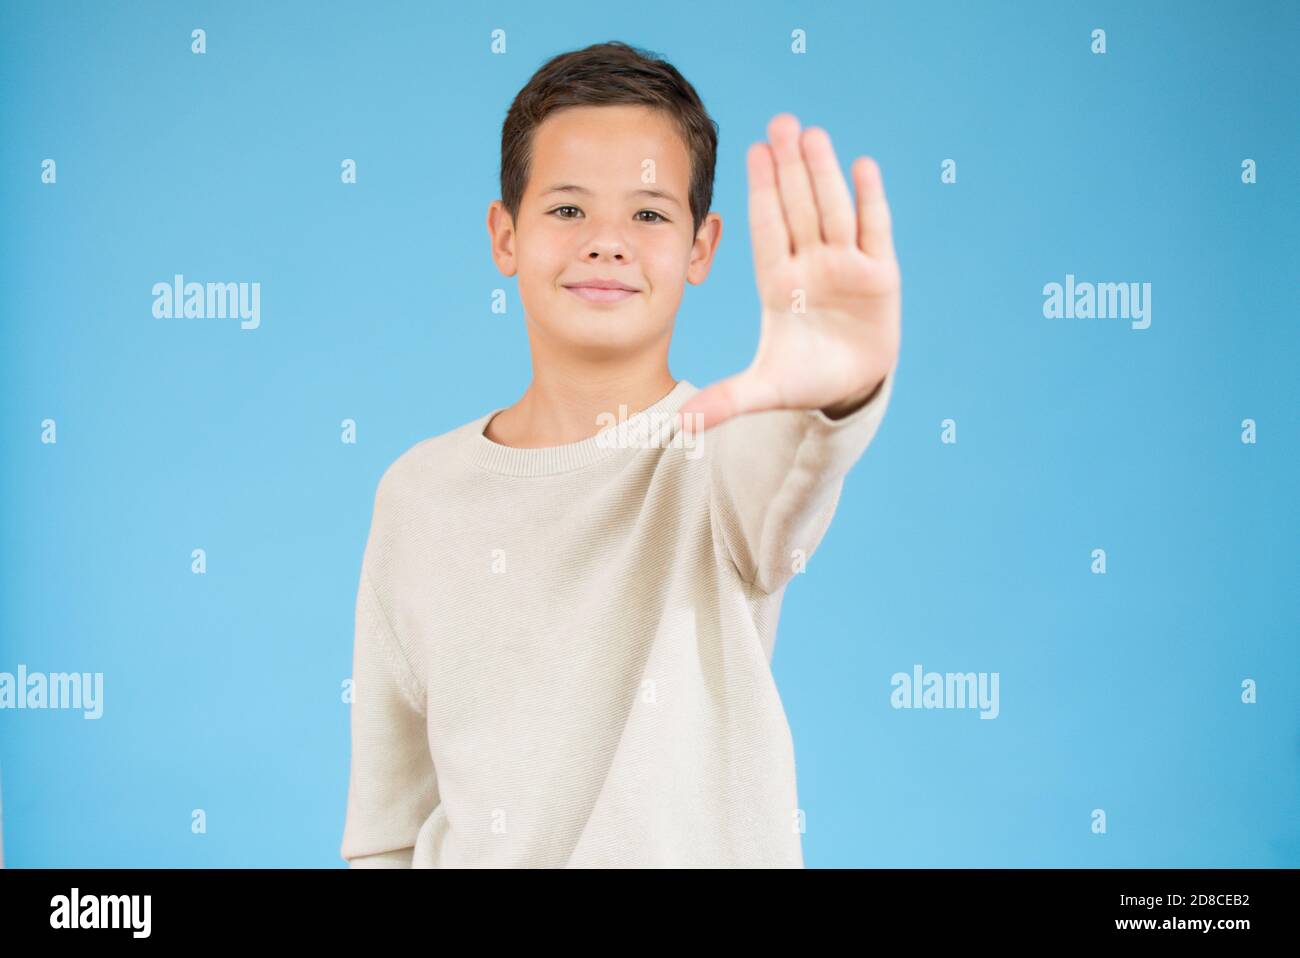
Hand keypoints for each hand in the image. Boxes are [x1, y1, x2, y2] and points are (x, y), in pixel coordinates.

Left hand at [679, 113, 900, 429]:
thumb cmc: (804, 380)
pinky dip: (870, 201)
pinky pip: (874, 230)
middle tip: (780, 123)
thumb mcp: (763, 390)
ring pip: (833, 211)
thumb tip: (680, 427)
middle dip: (790, 168)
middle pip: (799, 208)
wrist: (851, 389)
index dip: (763, 191)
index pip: (769, 229)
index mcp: (779, 284)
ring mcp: (846, 267)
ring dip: (824, 173)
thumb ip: (726, 402)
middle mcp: (811, 266)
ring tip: (812, 133)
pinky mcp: (880, 276)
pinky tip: (863, 166)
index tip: (753, 151)